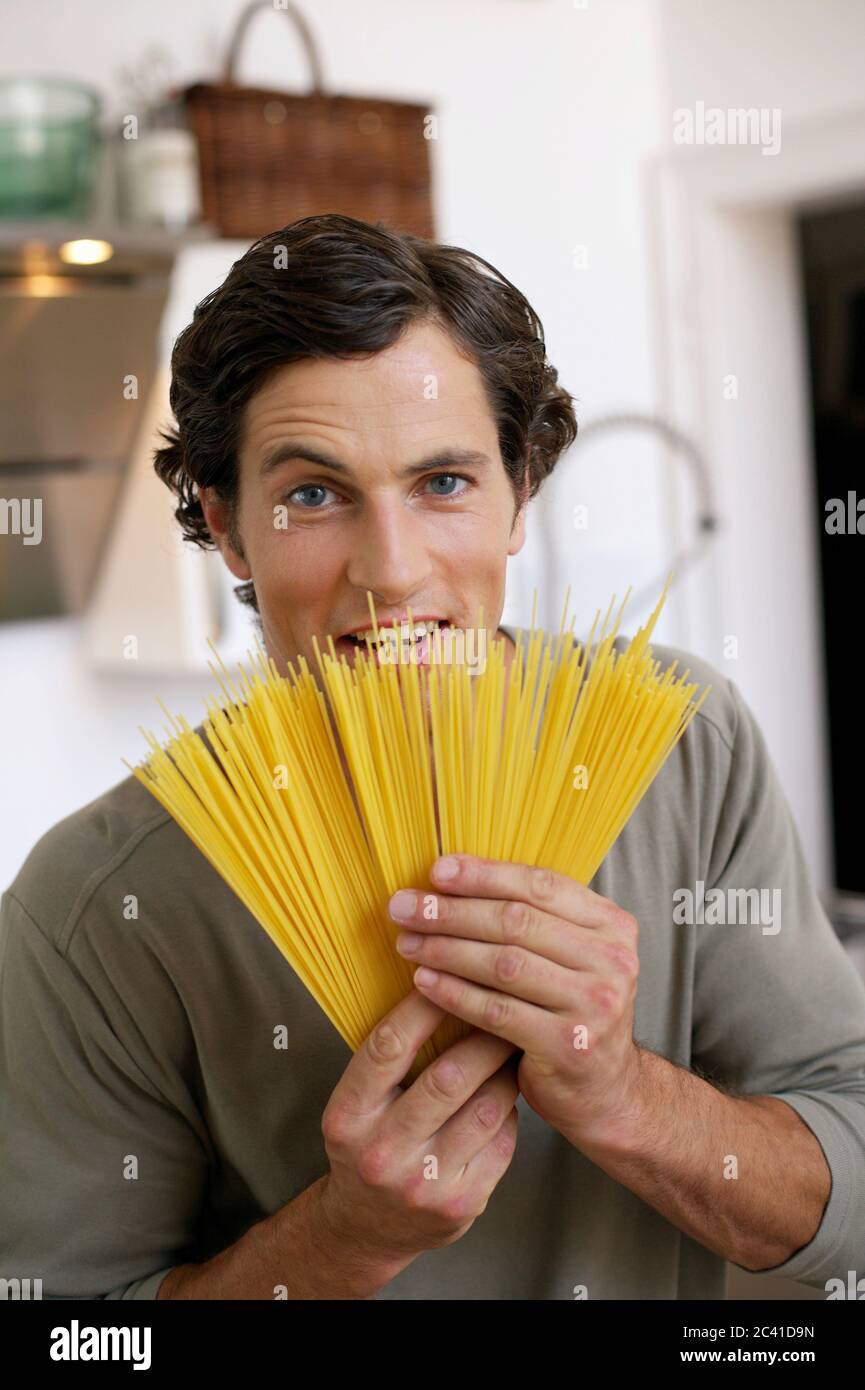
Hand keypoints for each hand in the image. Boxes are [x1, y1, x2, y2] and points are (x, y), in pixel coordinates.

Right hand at [319, 987, 519, 1267]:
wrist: (366, 1228)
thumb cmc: (367, 1143)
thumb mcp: (357, 1102)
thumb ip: (390, 1057)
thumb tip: (442, 986)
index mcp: (348, 1117)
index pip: (388, 1046)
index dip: (424, 1005)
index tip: (452, 973)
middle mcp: (381, 1153)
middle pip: (447, 1078)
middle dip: (483, 1036)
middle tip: (506, 1007)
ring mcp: (424, 1184)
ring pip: (484, 1109)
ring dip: (506, 1069)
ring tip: (515, 1044)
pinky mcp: (461, 1205)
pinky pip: (500, 1142)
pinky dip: (509, 1111)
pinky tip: (508, 1093)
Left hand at [388, 854, 644, 1147]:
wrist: (605, 1090)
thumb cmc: (571, 1012)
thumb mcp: (570, 956)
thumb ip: (533, 919)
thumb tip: (454, 876)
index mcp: (612, 925)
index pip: (540, 885)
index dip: (484, 875)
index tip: (436, 871)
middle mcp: (612, 960)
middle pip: (517, 921)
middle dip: (453, 911)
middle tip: (405, 907)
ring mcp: (595, 1005)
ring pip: (503, 964)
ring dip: (446, 950)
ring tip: (408, 943)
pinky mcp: (568, 1046)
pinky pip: (497, 1012)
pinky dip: (455, 994)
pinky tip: (424, 982)